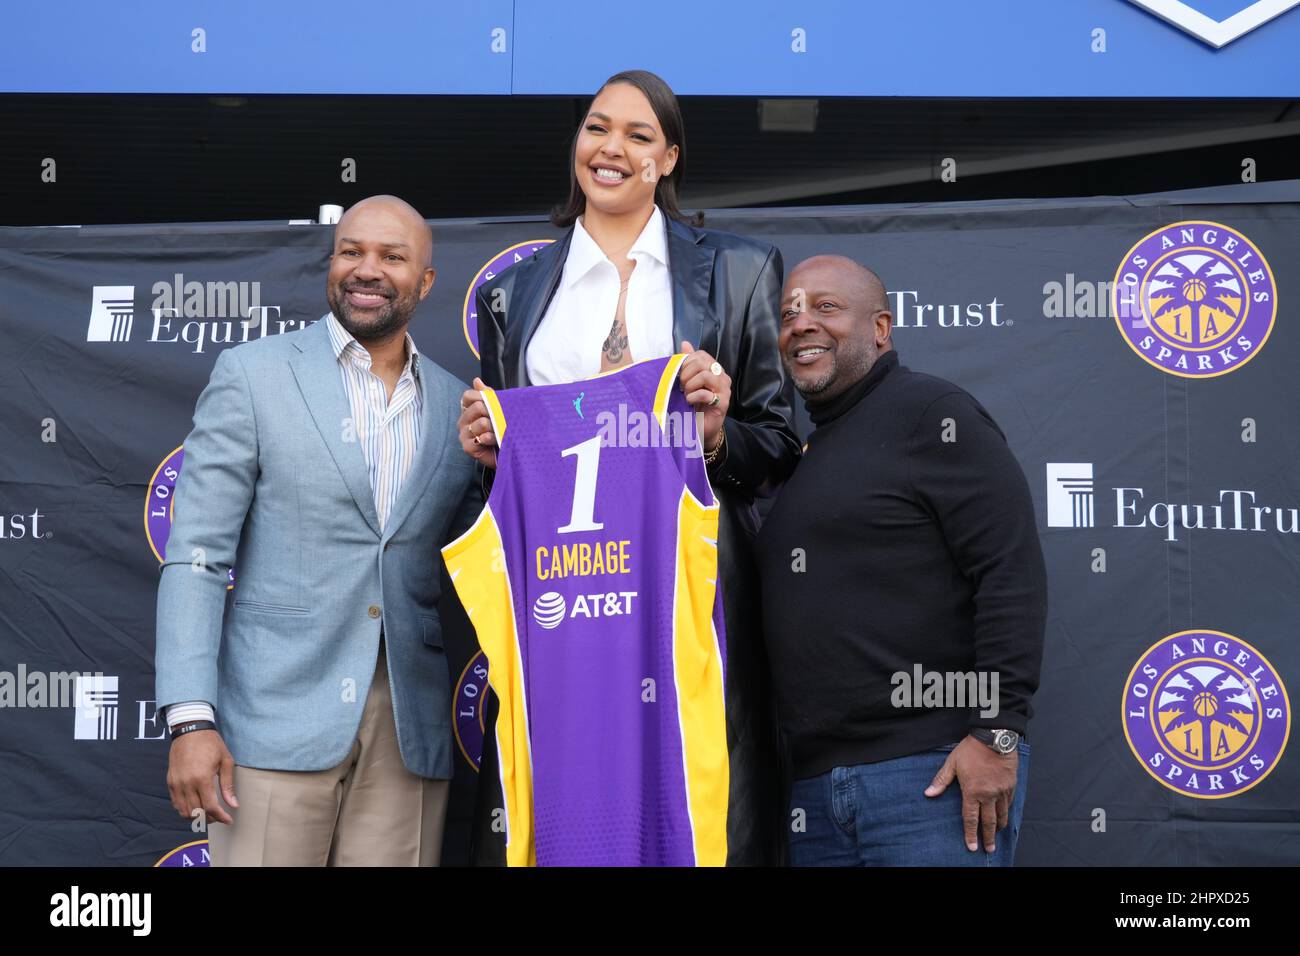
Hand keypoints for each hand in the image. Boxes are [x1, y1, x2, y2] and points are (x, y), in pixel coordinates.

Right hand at [167, 729, 237, 826]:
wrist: (190, 730)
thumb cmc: (211, 743)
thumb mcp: (225, 761)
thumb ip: (228, 785)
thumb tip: (233, 804)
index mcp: (202, 778)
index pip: (210, 807)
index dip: (221, 817)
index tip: (229, 820)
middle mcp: (186, 784)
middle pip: (196, 812)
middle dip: (210, 818)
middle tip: (220, 816)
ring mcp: (176, 784)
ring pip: (184, 811)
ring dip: (197, 816)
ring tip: (209, 812)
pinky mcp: (170, 782)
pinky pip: (176, 803)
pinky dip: (186, 809)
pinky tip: (196, 805)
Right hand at [458, 378, 497, 469]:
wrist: (509, 451)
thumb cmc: (502, 430)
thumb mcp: (498, 409)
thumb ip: (488, 395)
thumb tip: (476, 380)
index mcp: (469, 410)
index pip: (468, 396)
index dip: (482, 396)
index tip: (494, 401)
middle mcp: (464, 421)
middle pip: (476, 408)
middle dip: (493, 412)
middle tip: (502, 419)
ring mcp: (464, 434)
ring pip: (481, 423)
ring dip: (495, 427)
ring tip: (500, 431)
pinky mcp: (468, 447)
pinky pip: (479, 438)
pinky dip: (490, 438)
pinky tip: (495, 440)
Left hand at [677, 340, 730, 452]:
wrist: (701, 428)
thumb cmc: (694, 404)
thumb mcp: (688, 381)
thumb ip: (688, 363)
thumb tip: (685, 343)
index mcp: (714, 369)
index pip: (701, 355)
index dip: (686, 363)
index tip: (680, 375)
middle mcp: (722, 377)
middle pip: (701, 363)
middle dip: (686, 374)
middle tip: (682, 387)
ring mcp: (724, 390)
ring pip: (705, 375)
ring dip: (690, 385)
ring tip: (686, 394)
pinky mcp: (722, 404)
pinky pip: (706, 394)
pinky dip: (693, 397)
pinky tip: (689, 402)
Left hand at [924, 734, 1018, 852]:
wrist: (994, 737)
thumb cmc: (971, 750)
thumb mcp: (952, 763)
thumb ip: (941, 780)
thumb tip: (928, 794)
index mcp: (972, 791)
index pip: (971, 818)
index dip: (970, 834)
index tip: (972, 847)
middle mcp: (989, 795)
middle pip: (989, 822)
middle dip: (988, 838)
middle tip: (989, 849)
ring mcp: (1002, 791)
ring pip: (1002, 814)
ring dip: (999, 827)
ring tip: (997, 835)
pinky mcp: (1011, 785)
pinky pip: (1009, 803)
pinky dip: (1007, 812)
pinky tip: (1005, 816)